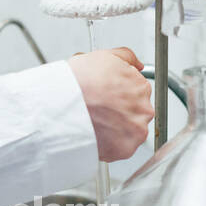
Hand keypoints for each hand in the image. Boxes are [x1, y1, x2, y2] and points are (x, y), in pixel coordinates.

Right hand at [67, 46, 153, 161]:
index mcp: (141, 87)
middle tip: (100, 108)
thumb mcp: (103, 56)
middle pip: (135, 111)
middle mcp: (144, 110)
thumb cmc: (79, 82)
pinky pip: (119, 148)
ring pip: (129, 130)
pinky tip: (96, 133)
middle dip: (120, 111)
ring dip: (116, 128)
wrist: (62, 106)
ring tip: (95, 121)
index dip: (119, 92)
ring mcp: (135, 131)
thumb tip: (138, 64)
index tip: (107, 95)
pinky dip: (109, 143)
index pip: (137, 91)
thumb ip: (127, 57)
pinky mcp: (124, 150)